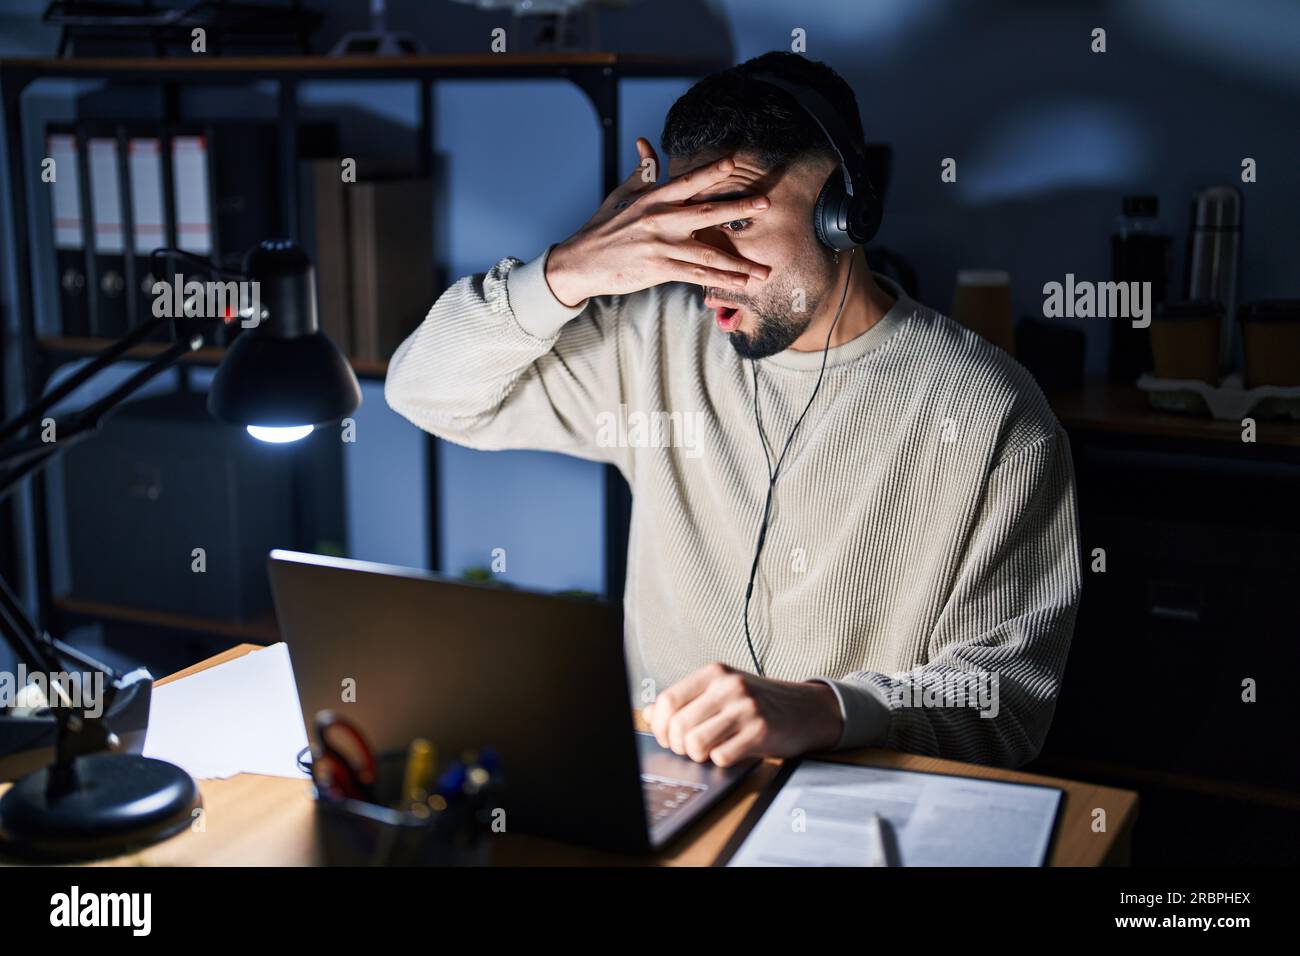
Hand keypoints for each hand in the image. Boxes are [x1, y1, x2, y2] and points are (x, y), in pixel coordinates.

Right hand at [544, 137, 772, 306]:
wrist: (582, 261)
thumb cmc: (603, 226)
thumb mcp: (622, 194)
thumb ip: (642, 170)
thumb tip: (645, 142)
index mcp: (653, 199)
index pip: (686, 181)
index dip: (710, 171)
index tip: (733, 162)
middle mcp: (660, 220)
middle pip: (706, 212)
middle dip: (738, 208)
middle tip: (765, 204)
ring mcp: (661, 246)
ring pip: (707, 253)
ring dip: (738, 262)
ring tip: (764, 268)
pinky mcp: (659, 269)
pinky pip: (696, 275)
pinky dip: (720, 280)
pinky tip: (740, 283)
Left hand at [643, 662, 843, 766]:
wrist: (808, 709)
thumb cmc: (760, 702)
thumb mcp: (723, 691)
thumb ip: (687, 699)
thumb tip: (646, 713)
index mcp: (713, 672)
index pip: (667, 700)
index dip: (659, 726)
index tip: (666, 737)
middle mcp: (728, 685)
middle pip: (678, 726)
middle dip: (678, 746)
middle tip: (689, 749)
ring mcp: (745, 707)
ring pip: (695, 743)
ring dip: (697, 755)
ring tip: (708, 751)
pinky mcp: (760, 730)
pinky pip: (721, 756)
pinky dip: (721, 761)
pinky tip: (732, 752)